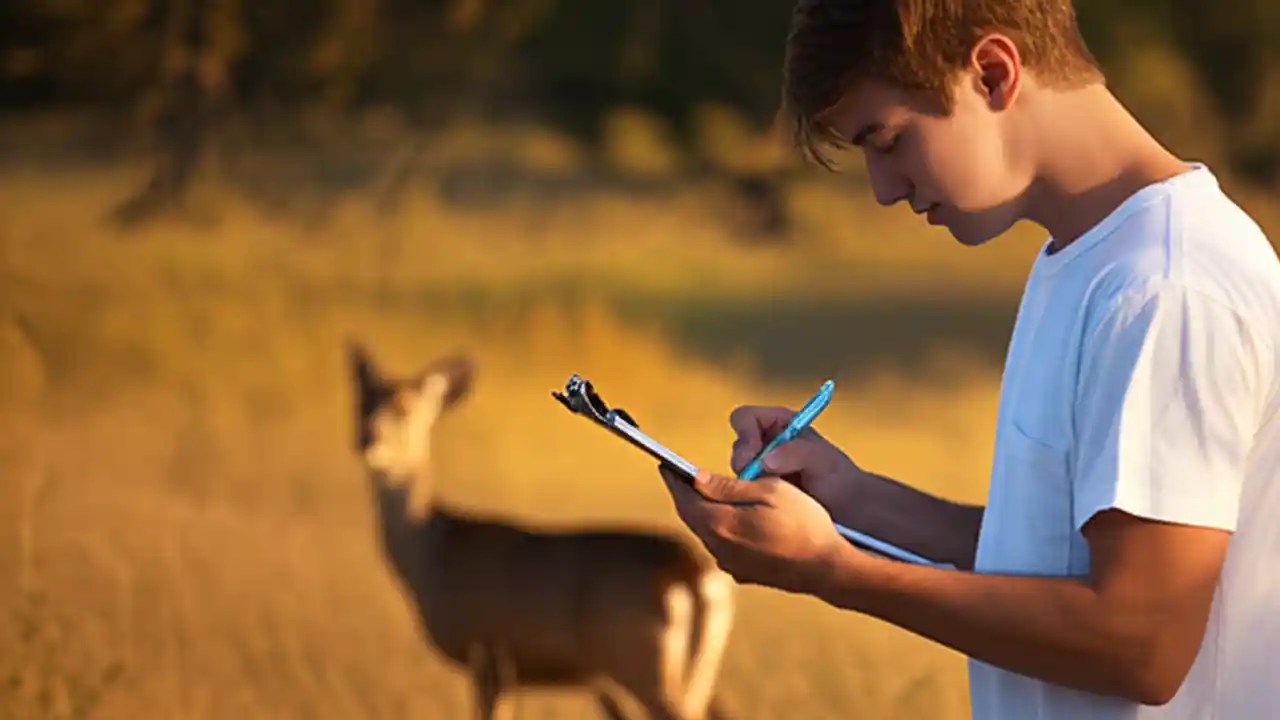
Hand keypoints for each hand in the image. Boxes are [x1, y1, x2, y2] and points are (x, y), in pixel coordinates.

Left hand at [658, 466, 850, 593]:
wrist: (828, 568)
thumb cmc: (804, 523)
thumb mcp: (769, 490)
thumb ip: (728, 485)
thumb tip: (696, 478)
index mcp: (721, 524)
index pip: (685, 498)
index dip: (674, 479)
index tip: (665, 464)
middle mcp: (719, 548)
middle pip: (692, 516)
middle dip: (687, 494)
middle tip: (683, 475)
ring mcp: (730, 563)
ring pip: (706, 531)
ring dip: (703, 511)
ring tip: (706, 492)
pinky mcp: (743, 572)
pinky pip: (721, 545)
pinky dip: (719, 527)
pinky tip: (731, 517)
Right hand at [729, 405, 864, 516]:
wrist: (849, 509)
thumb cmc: (840, 478)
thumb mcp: (821, 460)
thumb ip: (795, 453)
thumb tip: (765, 459)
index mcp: (779, 423)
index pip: (746, 417)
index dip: (745, 433)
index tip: (753, 456)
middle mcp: (766, 442)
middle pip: (738, 446)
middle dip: (744, 463)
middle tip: (758, 480)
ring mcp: (761, 467)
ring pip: (739, 471)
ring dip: (749, 482)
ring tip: (773, 492)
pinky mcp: (760, 490)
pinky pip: (744, 490)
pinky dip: (752, 496)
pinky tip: (770, 504)